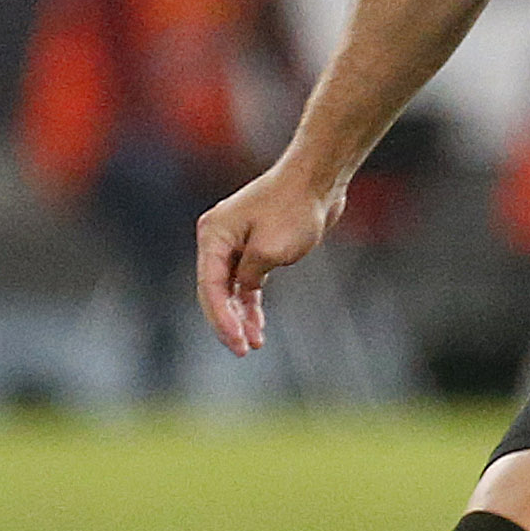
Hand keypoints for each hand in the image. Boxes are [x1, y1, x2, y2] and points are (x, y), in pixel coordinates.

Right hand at [197, 159, 346, 356]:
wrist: (318, 180)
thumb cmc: (294, 208)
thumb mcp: (270, 250)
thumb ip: (249, 276)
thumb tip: (242, 289)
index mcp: (214, 234)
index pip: (210, 287)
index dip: (221, 319)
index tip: (238, 344)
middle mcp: (219, 238)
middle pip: (215, 290)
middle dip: (227, 322)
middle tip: (242, 350)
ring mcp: (236, 241)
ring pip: (231, 288)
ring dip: (240, 316)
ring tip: (253, 344)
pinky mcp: (256, 245)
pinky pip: (246, 281)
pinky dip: (251, 302)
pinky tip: (257, 326)